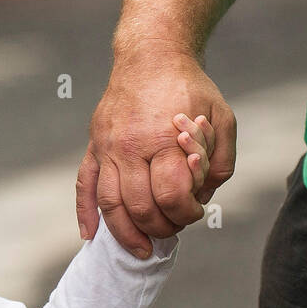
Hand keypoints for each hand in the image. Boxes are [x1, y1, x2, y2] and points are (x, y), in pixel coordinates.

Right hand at [76, 49, 235, 257]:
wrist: (149, 57)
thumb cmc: (189, 89)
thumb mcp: (222, 119)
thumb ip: (219, 163)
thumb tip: (201, 197)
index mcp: (164, 139)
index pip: (172, 196)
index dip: (187, 214)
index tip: (197, 213)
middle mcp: (130, 146)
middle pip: (140, 206)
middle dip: (160, 228)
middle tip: (173, 231)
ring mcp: (107, 148)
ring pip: (109, 203)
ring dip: (124, 233)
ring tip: (139, 250)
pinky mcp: (94, 146)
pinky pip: (83, 185)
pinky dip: (84, 213)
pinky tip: (90, 237)